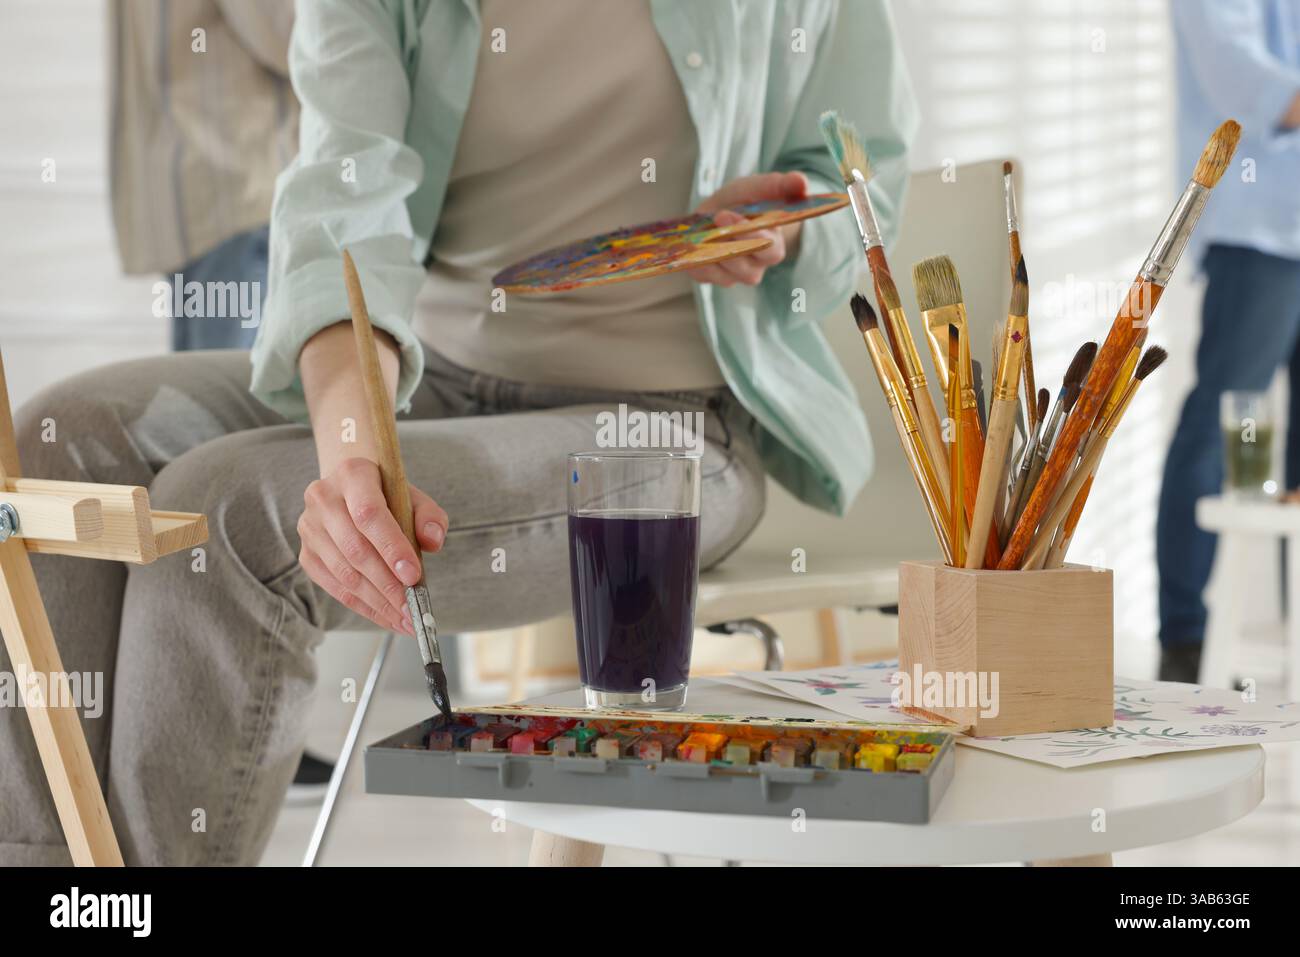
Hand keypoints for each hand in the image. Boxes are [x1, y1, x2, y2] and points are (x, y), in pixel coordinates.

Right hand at [297, 457, 447, 634]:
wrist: (352, 491)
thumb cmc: (388, 497)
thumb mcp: (415, 498)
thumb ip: (430, 517)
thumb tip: (433, 542)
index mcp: (352, 475)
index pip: (369, 515)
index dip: (392, 548)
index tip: (414, 576)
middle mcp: (323, 498)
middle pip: (356, 550)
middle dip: (388, 585)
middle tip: (413, 609)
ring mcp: (310, 528)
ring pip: (344, 573)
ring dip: (377, 602)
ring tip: (404, 619)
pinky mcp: (306, 554)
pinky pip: (335, 588)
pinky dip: (363, 606)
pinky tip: (386, 617)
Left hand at [686, 171, 807, 286]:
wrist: (716, 210)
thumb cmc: (743, 201)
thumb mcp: (757, 188)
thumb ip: (779, 186)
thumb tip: (801, 181)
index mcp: (773, 246)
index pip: (768, 249)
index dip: (749, 235)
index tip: (727, 215)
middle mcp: (755, 266)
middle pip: (747, 269)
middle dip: (729, 246)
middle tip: (714, 220)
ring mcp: (733, 275)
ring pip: (725, 275)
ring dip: (710, 253)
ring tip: (700, 233)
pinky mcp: (712, 277)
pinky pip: (704, 276)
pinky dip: (696, 261)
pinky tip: (692, 245)